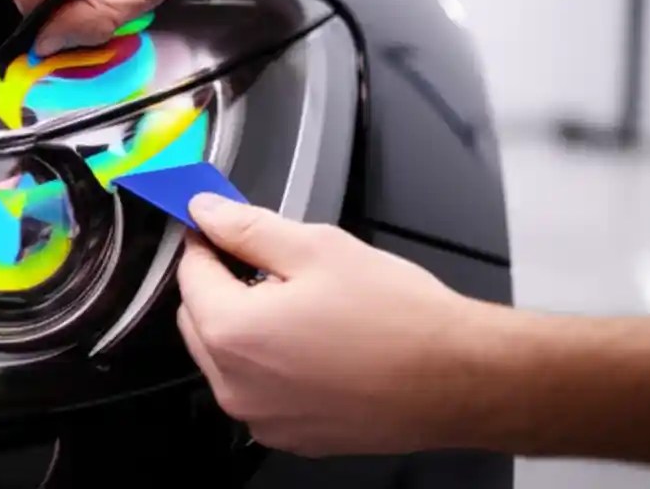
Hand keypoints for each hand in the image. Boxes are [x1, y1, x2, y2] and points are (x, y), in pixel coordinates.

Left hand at [175, 193, 493, 456]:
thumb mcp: (317, 248)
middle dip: (222, 284)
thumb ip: (248, 228)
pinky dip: (270, 362)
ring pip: (226, 356)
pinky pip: (257, 388)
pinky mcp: (289, 436)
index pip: (189, 274)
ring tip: (303, 304)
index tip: (219, 226)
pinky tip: (315, 342)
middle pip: (199, 318)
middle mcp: (236, 385)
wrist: (460, 380)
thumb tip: (208, 213)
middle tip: (269, 262)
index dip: (206, 241)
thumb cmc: (401, 320)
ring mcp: (261, 417)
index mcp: (233, 333)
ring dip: (245, 324)